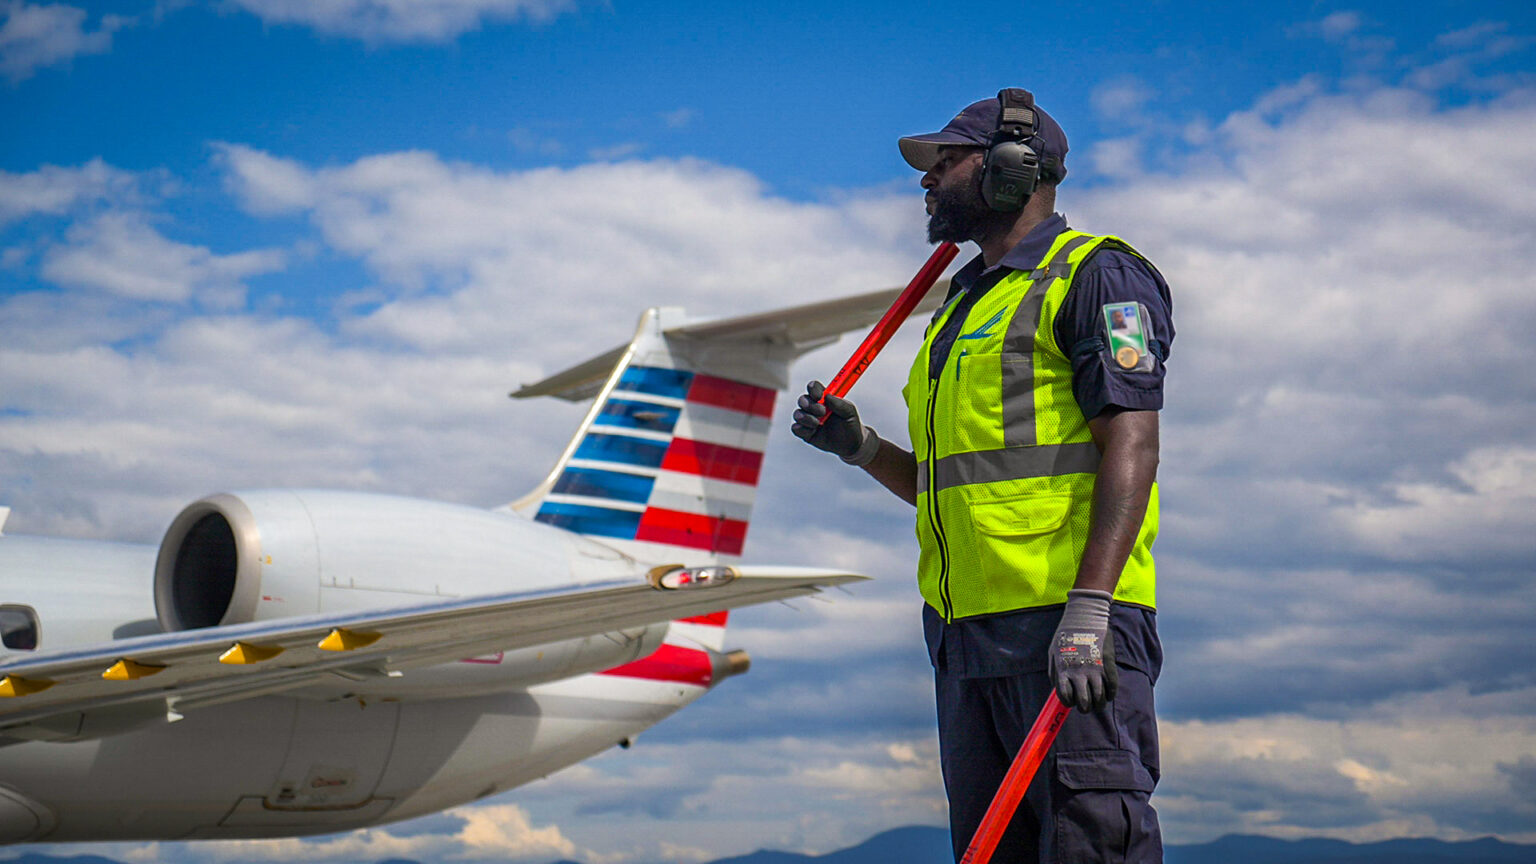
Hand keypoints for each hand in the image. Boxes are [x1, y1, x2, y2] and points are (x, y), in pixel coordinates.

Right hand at [791, 381, 874, 463]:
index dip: (813, 389)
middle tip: (822, 412)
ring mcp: (808, 420)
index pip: (814, 388)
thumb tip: (827, 397)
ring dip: (806, 417)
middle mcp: (814, 407)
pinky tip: (812, 431)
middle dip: (809, 405)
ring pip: (797, 414)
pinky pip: (796, 428)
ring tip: (818, 423)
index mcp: (824, 398)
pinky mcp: (805, 433)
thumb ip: (840, 404)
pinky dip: (801, 429)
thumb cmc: (850, 424)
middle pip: (802, 399)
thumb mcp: (850, 412)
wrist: (851, 444)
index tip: (819, 396)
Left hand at [1049, 589, 1119, 712]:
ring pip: (1099, 698)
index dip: (1069, 702)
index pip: (1065, 696)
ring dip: (1098, 704)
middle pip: (1084, 701)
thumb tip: (1057, 689)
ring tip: (1097, 703)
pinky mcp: (1108, 664)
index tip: (1071, 702)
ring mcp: (1095, 669)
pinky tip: (1107, 695)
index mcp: (1063, 669)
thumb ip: (1055, 672)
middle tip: (1086, 707)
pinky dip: (1110, 695)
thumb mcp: (1053, 652)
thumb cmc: (1066, 634)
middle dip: (1085, 708)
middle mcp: (1079, 672)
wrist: (1085, 616)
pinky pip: (1112, 687)